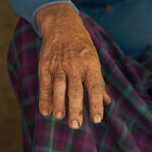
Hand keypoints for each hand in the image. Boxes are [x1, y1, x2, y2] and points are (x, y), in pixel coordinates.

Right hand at [34, 3, 109, 128]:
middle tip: (76, 125)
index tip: (97, 119)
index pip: (95, 87)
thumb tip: (107, 102)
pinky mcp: (45, 64)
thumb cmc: (81, 47)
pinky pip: (44, 83)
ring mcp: (59, 65)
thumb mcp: (94, 61)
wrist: (62, 25)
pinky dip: (44, 98)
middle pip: (76, 90)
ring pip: (59, 87)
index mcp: (91, 65)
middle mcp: (75, 65)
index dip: (96, 103)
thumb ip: (99, 82)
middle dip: (76, 108)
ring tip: (60, 118)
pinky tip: (45, 111)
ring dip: (59, 104)